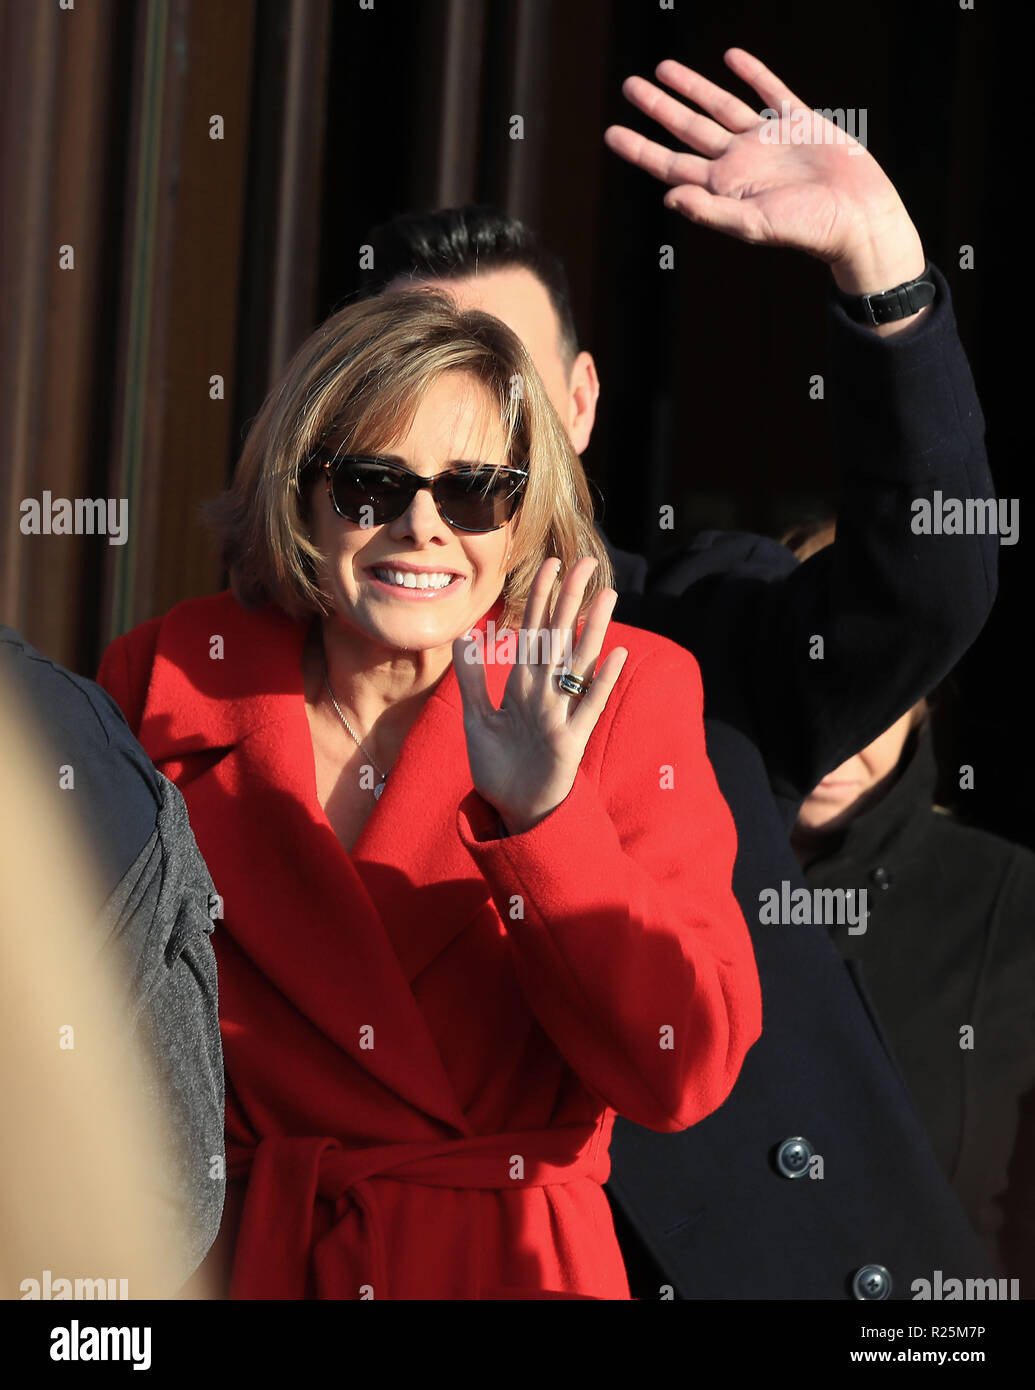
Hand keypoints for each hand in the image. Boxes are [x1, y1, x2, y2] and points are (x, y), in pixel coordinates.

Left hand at [453, 557, 628, 835]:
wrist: (514, 811)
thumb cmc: (499, 767)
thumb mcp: (477, 719)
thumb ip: (472, 679)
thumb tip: (465, 637)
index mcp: (523, 685)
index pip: (532, 631)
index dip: (539, 598)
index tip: (548, 564)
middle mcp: (545, 692)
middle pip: (558, 637)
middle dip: (569, 600)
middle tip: (585, 563)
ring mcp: (561, 713)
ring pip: (577, 662)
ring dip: (592, 629)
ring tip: (607, 596)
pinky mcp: (571, 740)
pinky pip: (587, 706)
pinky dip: (599, 682)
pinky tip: (616, 655)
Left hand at [604, 48, 926, 297]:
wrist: (859, 219)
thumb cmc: (808, 230)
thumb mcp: (753, 224)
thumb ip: (710, 210)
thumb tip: (667, 196)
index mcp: (725, 187)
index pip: (671, 164)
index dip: (640, 149)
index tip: (611, 133)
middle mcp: (740, 161)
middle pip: (687, 128)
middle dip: (657, 107)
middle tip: (629, 86)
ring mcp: (768, 141)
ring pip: (720, 106)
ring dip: (692, 86)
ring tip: (663, 68)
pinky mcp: (799, 124)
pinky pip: (770, 92)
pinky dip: (752, 74)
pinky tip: (732, 59)